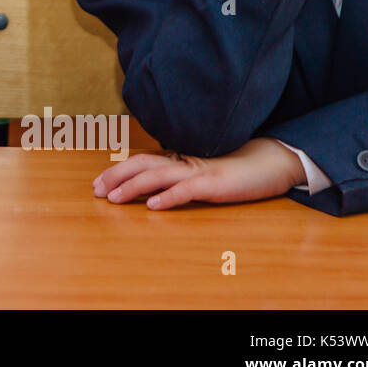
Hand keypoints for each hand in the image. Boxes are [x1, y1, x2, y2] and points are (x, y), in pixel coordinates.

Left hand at [93, 138, 306, 210]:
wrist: (271, 161)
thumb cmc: (235, 170)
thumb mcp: (201, 174)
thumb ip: (179, 177)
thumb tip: (152, 188)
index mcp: (179, 160)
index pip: (141, 161)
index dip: (117, 171)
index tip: (97, 184)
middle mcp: (184, 162)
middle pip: (141, 164)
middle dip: (115, 177)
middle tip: (96, 191)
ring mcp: (199, 172)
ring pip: (158, 175)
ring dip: (133, 187)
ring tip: (114, 198)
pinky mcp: (215, 184)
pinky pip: (188, 190)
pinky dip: (169, 197)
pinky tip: (154, 206)